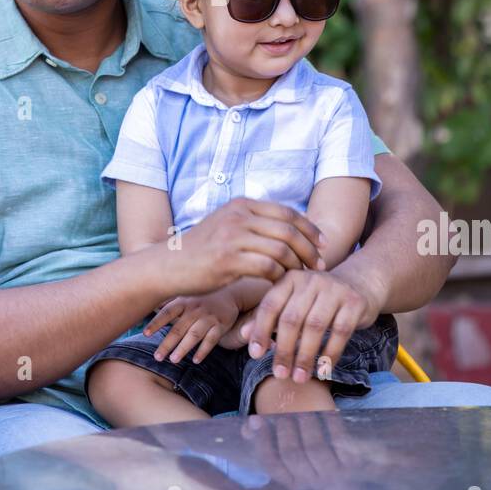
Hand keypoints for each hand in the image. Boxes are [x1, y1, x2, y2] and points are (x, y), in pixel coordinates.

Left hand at [144, 289, 240, 363]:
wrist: (230, 292)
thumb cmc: (202, 297)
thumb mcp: (186, 296)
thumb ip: (169, 303)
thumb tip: (148, 306)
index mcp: (183, 302)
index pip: (167, 313)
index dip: (156, 323)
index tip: (145, 334)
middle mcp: (195, 309)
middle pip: (179, 328)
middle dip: (167, 343)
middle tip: (157, 357)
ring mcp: (208, 317)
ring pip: (194, 334)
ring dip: (183, 348)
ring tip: (173, 360)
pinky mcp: (221, 325)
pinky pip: (211, 339)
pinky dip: (203, 350)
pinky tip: (196, 361)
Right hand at [169, 198, 324, 294]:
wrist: (168, 265)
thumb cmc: (200, 251)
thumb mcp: (226, 225)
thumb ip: (252, 223)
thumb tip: (287, 230)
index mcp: (241, 204)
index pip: (286, 212)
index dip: (309, 228)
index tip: (322, 244)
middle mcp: (238, 216)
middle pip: (289, 230)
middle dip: (310, 249)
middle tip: (320, 265)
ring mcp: (233, 236)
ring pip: (281, 249)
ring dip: (297, 266)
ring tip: (302, 277)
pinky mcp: (228, 260)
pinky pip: (268, 267)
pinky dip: (280, 277)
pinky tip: (281, 285)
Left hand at [240, 269, 379, 381]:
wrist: (359, 284)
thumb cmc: (317, 299)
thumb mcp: (292, 302)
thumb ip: (268, 316)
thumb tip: (244, 335)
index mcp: (290, 278)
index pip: (270, 305)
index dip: (260, 331)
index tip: (255, 355)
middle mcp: (311, 280)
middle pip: (291, 318)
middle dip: (283, 350)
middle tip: (279, 374)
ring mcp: (334, 289)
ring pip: (314, 326)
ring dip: (305, 356)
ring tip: (299, 378)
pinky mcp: (354, 302)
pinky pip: (340, 332)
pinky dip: (330, 354)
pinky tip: (323, 370)